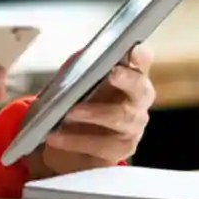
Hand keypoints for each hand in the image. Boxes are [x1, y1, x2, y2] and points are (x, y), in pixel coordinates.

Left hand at [27, 44, 155, 178]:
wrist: (67, 144)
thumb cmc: (78, 102)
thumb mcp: (76, 81)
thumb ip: (81, 68)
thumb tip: (80, 59)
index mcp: (129, 76)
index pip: (142, 61)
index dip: (140, 55)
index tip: (134, 49)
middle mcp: (137, 100)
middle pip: (141, 89)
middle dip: (128, 80)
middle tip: (112, 74)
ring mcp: (133, 126)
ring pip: (121, 118)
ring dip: (94, 113)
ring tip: (69, 113)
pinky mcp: (121, 150)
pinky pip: (101, 146)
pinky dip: (75, 140)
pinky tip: (55, 136)